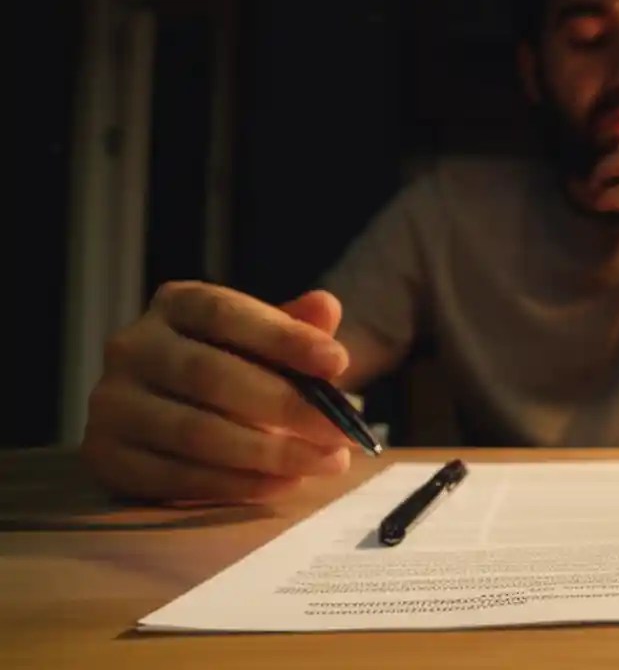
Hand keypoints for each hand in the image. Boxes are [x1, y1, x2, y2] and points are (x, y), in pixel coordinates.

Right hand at [80, 282, 356, 503]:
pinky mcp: (106, 456)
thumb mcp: (265, 341)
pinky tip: (284, 484)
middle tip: (341, 431)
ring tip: (326, 462)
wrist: (172, 414)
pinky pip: (177, 478)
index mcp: (175, 305)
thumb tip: (326, 306)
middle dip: (286, 406)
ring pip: (195, 433)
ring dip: (269, 453)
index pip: (226, 312)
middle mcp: (132, 347)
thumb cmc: (235, 368)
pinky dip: (237, 485)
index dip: (283, 337)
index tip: (339, 363)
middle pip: (211, 376)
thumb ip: (294, 327)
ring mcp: (112, 403)